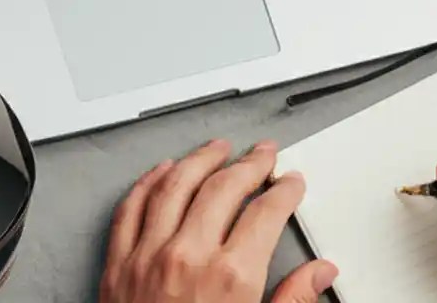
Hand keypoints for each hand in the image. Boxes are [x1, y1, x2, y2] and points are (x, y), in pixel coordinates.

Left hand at [101, 139, 338, 302]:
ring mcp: (148, 257)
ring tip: (218, 149)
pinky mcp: (117, 267)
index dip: (284, 190)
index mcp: (232, 277)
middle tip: (263, 155)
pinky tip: (162, 172)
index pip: (267, 211)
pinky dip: (148, 183)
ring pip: (175, 185)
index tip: (291, 183)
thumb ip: (292, 301)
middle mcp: (188, 257)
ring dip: (200, 160)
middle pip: (224, 187)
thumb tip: (320, 273)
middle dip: (249, 165)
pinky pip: (130, 209)